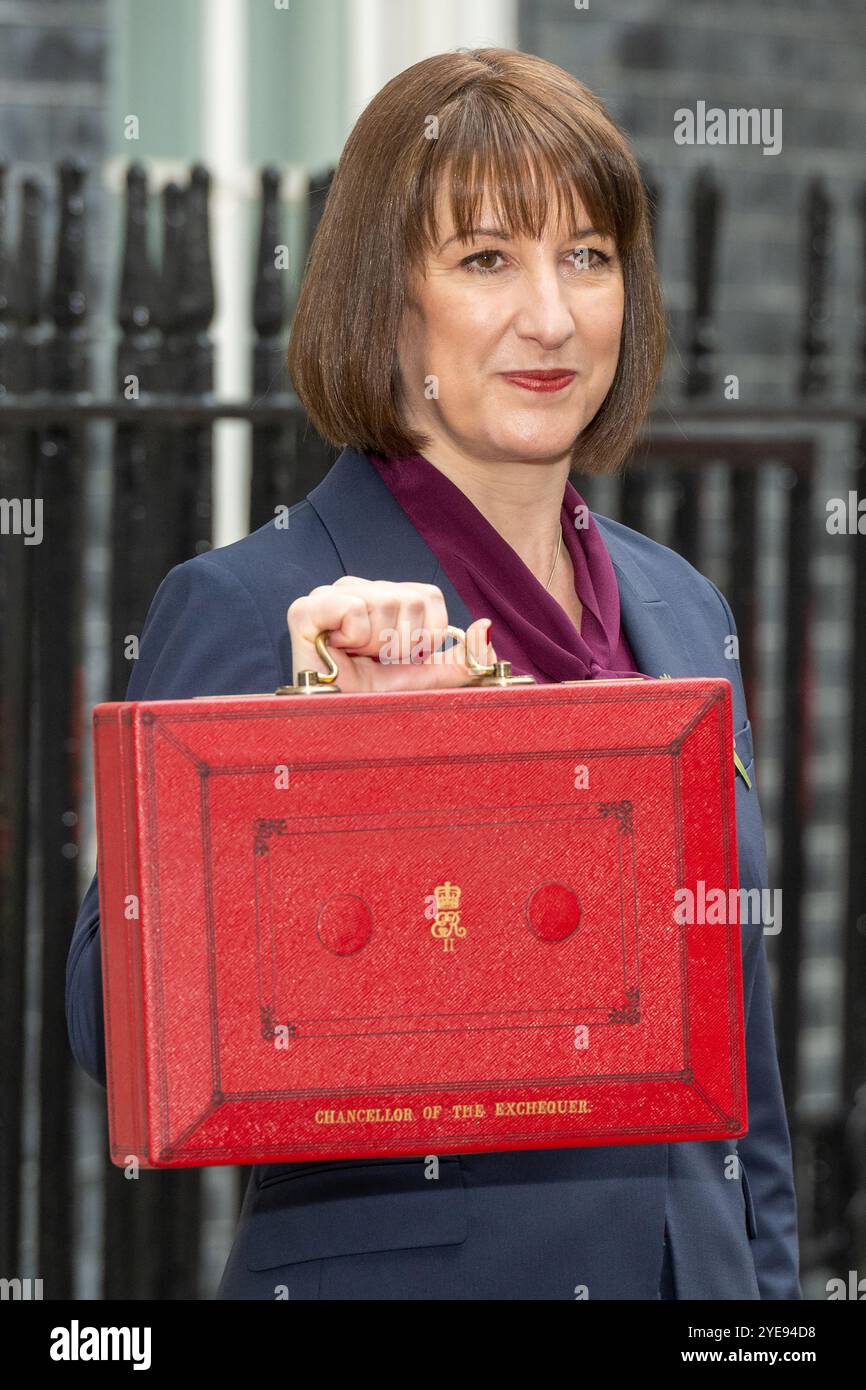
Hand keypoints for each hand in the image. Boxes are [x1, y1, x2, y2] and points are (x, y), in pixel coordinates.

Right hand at [287, 577, 494, 692]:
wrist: (336, 732)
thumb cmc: (375, 702)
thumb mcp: (427, 680)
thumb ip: (461, 658)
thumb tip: (486, 628)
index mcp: (385, 599)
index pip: (428, 596)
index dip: (427, 635)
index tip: (403, 660)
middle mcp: (358, 590)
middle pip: (411, 599)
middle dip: (402, 644)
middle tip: (376, 663)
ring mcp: (329, 596)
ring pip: (386, 601)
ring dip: (378, 644)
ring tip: (357, 659)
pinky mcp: (304, 610)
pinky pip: (353, 608)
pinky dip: (354, 636)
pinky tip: (339, 651)